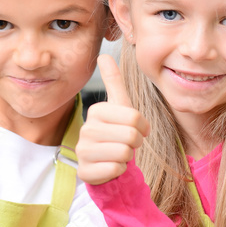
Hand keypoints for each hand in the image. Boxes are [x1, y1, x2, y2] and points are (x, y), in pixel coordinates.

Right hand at [76, 54, 150, 184]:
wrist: (108, 163)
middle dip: (135, 143)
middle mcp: (86, 129)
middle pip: (130, 136)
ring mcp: (82, 151)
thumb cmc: (118, 133)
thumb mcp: (120, 107)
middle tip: (127, 144)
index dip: (143, 127)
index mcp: (97, 110)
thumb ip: (113, 81)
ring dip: (127, 157)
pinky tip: (111, 166)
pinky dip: (119, 170)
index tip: (135, 130)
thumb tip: (103, 55)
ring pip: (124, 153)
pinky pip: (115, 169)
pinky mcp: (84, 172)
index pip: (135, 117)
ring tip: (118, 154)